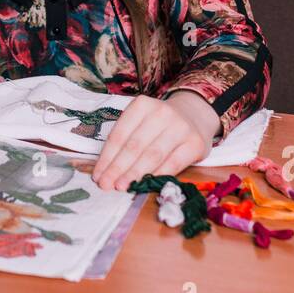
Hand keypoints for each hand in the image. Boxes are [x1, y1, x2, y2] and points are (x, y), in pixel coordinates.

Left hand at [91, 92, 220, 191]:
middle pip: (134, 146)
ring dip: (134, 173)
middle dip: (118, 168)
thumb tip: (106, 170)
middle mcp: (162, 113)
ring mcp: (180, 127)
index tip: (98, 175)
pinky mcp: (195, 143)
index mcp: (142, 105)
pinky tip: (145, 185)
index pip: (119, 135)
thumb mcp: (142, 121)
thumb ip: (126, 140)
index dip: (107, 157)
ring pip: (152, 155)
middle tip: (106, 185)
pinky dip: (157, 175)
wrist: (195, 115)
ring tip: (121, 186)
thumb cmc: (161, 124)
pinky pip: (173, 163)